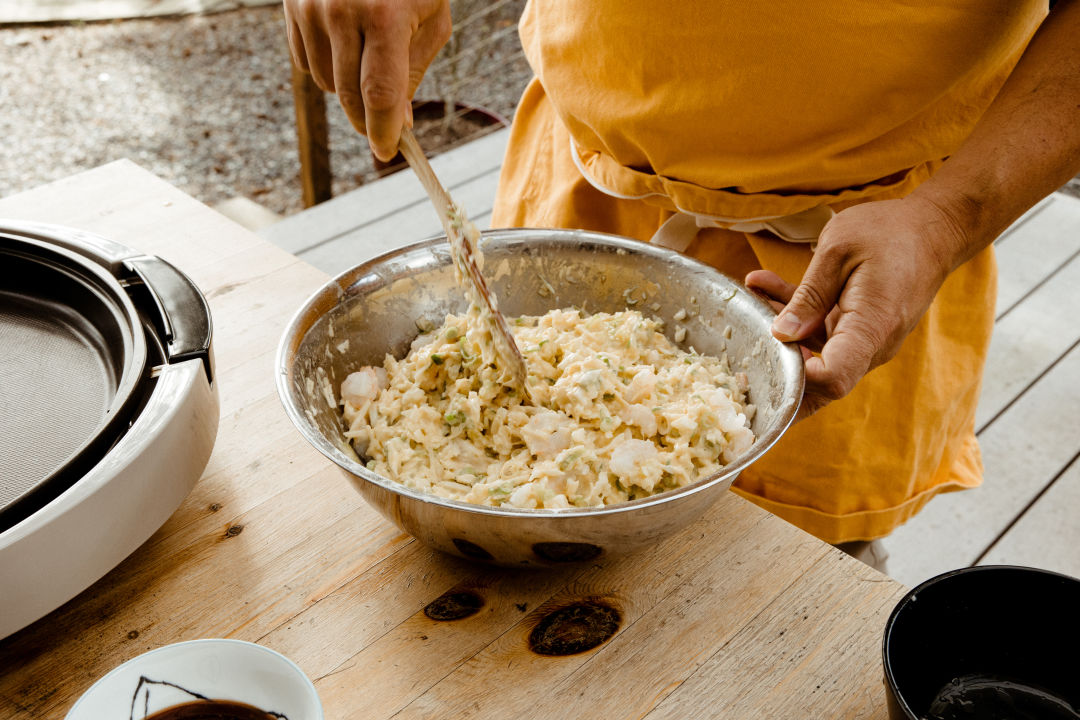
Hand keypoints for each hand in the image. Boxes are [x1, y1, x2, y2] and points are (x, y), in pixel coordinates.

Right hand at [285, 0, 450, 159]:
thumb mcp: (430, 19)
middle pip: (350, 96)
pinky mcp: (290, 7)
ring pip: (327, 84)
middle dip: (368, 121)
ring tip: (369, 64)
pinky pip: (306, 64)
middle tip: (383, 130)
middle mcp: (341, 12)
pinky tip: (346, 47)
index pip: (379, 95)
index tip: (388, 152)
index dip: (383, 131)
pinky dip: (328, 69)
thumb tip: (400, 124)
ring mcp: (310, 8)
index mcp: (384, 16)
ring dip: (349, 90)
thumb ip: (413, 73)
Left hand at [745, 196, 967, 418]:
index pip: (832, 378)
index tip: (766, 360)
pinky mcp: (859, 333)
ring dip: (780, 334)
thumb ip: (808, 295)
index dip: (796, 381)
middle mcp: (872, 345)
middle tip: (743, 355)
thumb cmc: (891, 232)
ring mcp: (866, 343)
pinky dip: (795, 318)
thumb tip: (781, 334)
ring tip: (753, 296)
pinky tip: (764, 287)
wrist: (934, 229)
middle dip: (779, 373)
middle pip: (822, 385)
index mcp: (871, 327)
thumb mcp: (838, 251)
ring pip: (815, 357)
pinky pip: (821, 336)